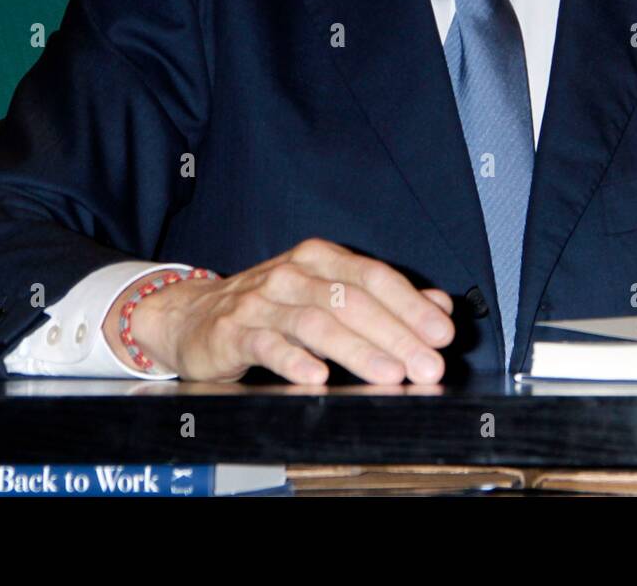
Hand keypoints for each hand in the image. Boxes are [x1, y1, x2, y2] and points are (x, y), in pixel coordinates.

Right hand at [106, 238, 454, 384]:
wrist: (193, 315)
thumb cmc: (271, 305)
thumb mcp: (327, 292)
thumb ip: (383, 299)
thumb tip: (440, 305)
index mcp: (321, 258)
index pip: (375, 278)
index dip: (412, 305)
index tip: (443, 334)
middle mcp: (293, 273)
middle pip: (353, 301)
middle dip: (397, 335)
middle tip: (427, 366)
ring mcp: (262, 300)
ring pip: (317, 322)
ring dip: (358, 351)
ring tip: (390, 375)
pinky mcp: (234, 331)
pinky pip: (268, 344)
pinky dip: (295, 361)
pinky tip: (318, 377)